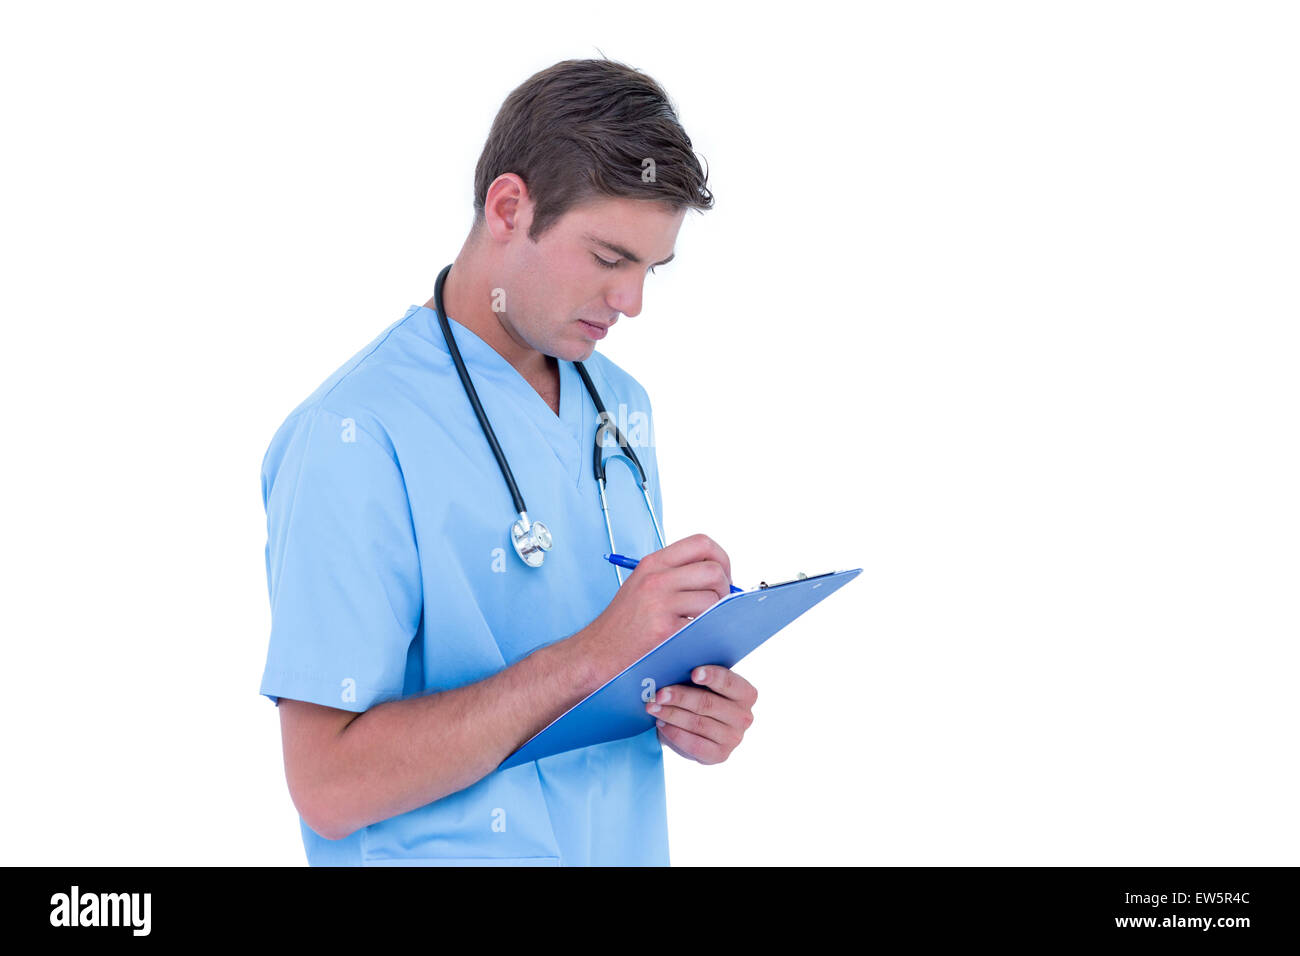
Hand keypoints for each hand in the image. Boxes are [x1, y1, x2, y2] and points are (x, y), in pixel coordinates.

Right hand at [583, 534, 734, 674]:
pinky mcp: (665, 630)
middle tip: (717, 606)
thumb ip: (676, 575)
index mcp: (653, 563)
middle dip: (725, 589)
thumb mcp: (643, 585)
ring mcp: (660, 604)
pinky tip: (692, 638)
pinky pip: (704, 625)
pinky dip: (706, 632)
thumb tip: (720, 574)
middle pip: (714, 570)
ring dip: (716, 614)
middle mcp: (656, 579)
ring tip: (702, 624)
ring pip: (713, 599)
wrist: (596, 653)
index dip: (721, 558)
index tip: (722, 576)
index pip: (702, 543)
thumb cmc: (624, 623)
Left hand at [648, 665, 756, 764]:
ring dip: (671, 714)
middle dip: (681, 697)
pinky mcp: (719, 755)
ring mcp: (733, 739)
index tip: (693, 673)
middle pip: (708, 704)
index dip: (712, 676)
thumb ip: (696, 676)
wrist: (695, 727)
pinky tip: (661, 724)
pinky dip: (675, 733)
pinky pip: (695, 745)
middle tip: (659, 694)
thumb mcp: (702, 684)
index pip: (730, 682)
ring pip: (698, 723)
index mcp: (746, 693)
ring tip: (653, 707)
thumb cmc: (699, 696)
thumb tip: (675, 669)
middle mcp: (744, 717)